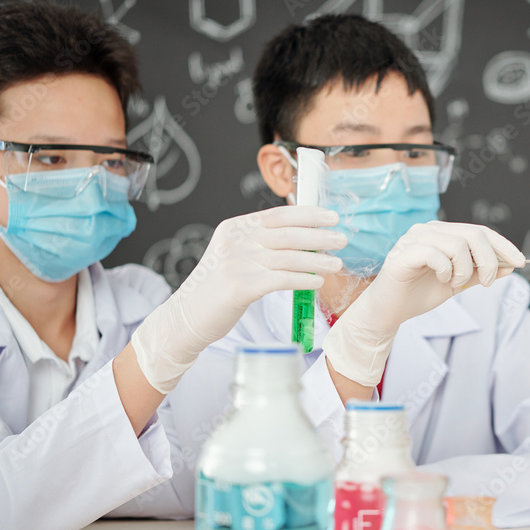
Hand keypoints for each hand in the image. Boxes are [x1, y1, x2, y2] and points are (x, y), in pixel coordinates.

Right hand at [132, 206, 345, 392]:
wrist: (188, 315)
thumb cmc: (218, 287)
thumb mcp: (235, 255)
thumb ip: (261, 244)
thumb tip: (304, 238)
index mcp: (236, 228)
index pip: (278, 214)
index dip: (308, 214)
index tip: (331, 217)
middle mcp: (236, 241)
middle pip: (287, 234)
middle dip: (320, 236)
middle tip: (342, 240)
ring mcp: (236, 263)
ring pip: (288, 257)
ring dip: (317, 260)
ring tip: (337, 264)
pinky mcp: (239, 287)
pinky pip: (280, 280)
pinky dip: (302, 279)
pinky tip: (317, 283)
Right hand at [323, 221, 524, 385]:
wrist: (389, 311)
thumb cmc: (419, 293)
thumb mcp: (459, 283)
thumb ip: (480, 272)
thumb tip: (509, 265)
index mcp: (443, 233)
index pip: (480, 231)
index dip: (503, 245)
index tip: (520, 262)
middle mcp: (428, 230)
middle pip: (473, 234)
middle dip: (488, 259)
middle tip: (486, 282)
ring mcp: (414, 239)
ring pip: (457, 244)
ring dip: (465, 269)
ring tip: (456, 284)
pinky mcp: (403, 254)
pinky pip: (436, 254)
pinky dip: (446, 270)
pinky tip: (442, 280)